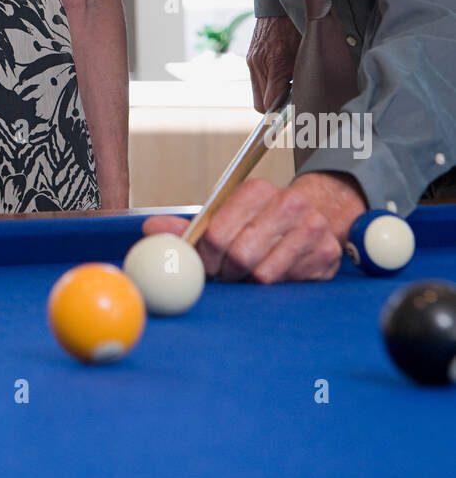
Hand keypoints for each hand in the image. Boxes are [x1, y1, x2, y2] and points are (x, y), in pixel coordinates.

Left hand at [140, 172, 366, 282]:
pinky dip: (270, 288)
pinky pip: (286, 285)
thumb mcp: (225, 217)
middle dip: (224, 273)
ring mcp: (312, 229)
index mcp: (257, 189)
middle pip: (240, 255)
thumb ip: (188, 228)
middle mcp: (288, 204)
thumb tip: (150, 230)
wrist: (316, 216)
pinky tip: (269, 277)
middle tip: (221, 278)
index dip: (204, 257)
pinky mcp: (327, 255)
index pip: (218, 231)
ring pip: (262, 274)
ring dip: (246, 283)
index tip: (202, 267)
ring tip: (244, 275)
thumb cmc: (259, 222)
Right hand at [247, 15, 300, 111]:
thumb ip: (299, 77)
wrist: (280, 7)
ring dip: (269, 95)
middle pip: (260, 103)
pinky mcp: (249, 57)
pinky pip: (255, 81)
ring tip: (285, 87)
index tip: (288, 114)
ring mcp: (251, 61)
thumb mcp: (304, 54)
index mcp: (275, 64)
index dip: (278, 113)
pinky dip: (265, 83)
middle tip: (288, 103)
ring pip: (256, 94)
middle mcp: (258, 64)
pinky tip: (277, 76)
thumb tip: (300, 99)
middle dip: (273, 107)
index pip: (269, 103)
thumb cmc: (296, 28)